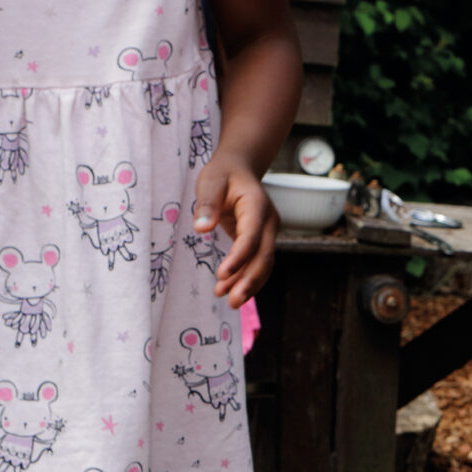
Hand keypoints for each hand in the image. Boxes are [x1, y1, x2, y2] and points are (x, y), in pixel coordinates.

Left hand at [195, 152, 277, 306]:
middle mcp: (269, 222)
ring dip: (248, 284)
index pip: (251, 237)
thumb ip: (207, 204)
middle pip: (264, 257)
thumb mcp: (210, 182)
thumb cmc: (223, 174)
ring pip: (263, 264)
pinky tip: (231, 290)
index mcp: (258, 206)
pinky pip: (258, 263)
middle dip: (249, 280)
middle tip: (232, 301)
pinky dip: (246, 278)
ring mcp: (268, 233)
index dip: (238, 258)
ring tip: (230, 302)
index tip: (221, 274)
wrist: (239, 169)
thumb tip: (201, 229)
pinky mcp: (262, 241)